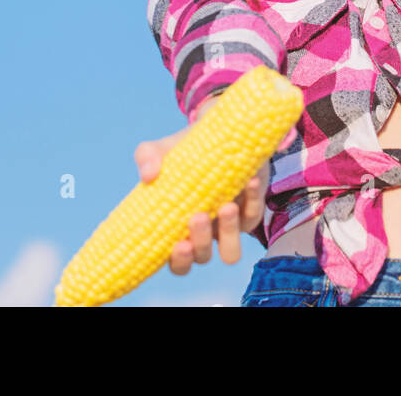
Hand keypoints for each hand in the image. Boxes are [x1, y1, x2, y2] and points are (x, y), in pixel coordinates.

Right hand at [133, 117, 268, 274]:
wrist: (220, 137)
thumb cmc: (183, 152)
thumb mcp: (161, 150)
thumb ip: (147, 158)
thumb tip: (147, 175)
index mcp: (177, 229)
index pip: (177, 262)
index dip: (179, 260)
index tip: (179, 244)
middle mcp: (203, 234)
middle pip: (202, 256)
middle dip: (201, 241)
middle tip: (199, 216)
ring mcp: (227, 226)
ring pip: (231, 252)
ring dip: (229, 232)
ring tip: (227, 206)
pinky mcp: (250, 212)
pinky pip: (253, 217)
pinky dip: (253, 200)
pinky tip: (249, 181)